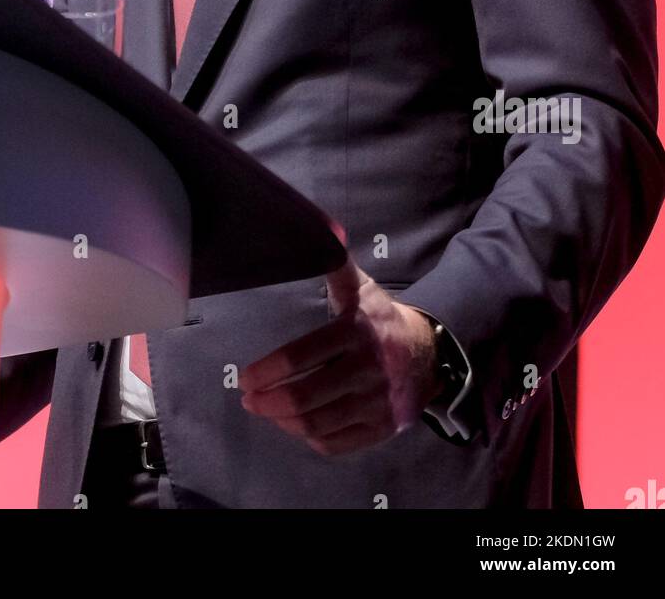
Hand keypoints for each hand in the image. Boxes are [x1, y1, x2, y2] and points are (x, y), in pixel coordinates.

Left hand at [237, 255, 440, 456]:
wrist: (429, 353)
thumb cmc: (381, 318)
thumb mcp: (361, 288)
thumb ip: (335, 263)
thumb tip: (323, 230)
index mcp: (356, 332)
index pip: (301, 356)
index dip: (267, 370)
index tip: (244, 377)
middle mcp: (367, 371)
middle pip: (306, 397)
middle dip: (268, 401)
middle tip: (249, 398)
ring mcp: (375, 404)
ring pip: (318, 424)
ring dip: (283, 421)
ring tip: (266, 409)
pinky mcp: (381, 429)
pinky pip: (337, 444)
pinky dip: (310, 438)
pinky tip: (296, 425)